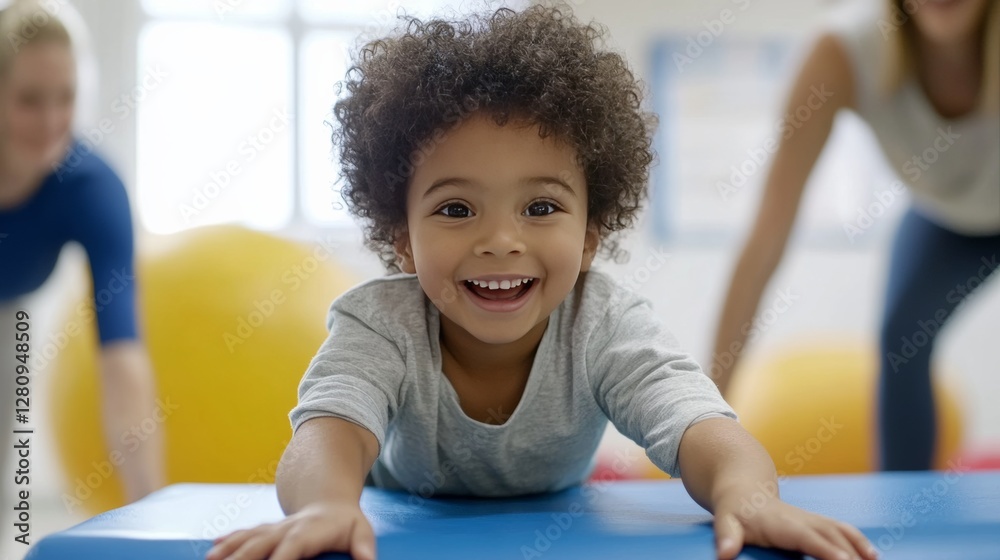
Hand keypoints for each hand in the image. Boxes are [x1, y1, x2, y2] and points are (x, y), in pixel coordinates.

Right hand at [205, 502, 374, 559]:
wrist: (331, 501)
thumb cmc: (347, 523)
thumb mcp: (361, 532)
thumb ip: (363, 547)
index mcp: (308, 530)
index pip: (290, 548)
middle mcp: (286, 528)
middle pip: (259, 544)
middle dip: (242, 559)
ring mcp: (273, 528)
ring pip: (247, 539)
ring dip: (228, 550)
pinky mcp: (266, 530)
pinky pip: (244, 534)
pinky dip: (228, 542)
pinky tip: (213, 549)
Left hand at [713, 498, 877, 559]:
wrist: (743, 490)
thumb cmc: (734, 510)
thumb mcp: (725, 521)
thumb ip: (727, 537)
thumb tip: (724, 554)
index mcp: (783, 523)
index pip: (809, 538)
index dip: (827, 550)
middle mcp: (803, 520)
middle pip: (832, 537)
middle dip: (851, 555)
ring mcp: (812, 520)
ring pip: (841, 532)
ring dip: (860, 547)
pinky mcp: (817, 523)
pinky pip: (842, 531)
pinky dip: (859, 542)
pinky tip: (871, 556)